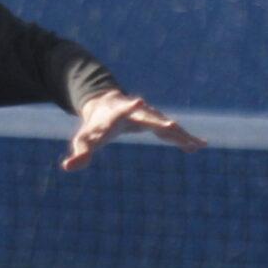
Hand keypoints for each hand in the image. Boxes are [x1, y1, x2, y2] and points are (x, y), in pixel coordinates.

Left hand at [62, 91, 205, 169]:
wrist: (106, 106)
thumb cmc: (94, 125)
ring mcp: (151, 116)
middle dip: (161, 123)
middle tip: (171, 127)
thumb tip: (68, 167)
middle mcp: (139, 112)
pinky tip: (199, 145)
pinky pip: (173, 132)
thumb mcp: (84, 139)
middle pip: (151, 118)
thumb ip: (80, 153)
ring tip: (197, 145)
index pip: (125, 109)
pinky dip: (184, 138)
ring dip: (180, 136)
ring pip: (168, 125)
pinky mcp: (158, 123)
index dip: (131, 106)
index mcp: (120, 113)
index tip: (138, 100)